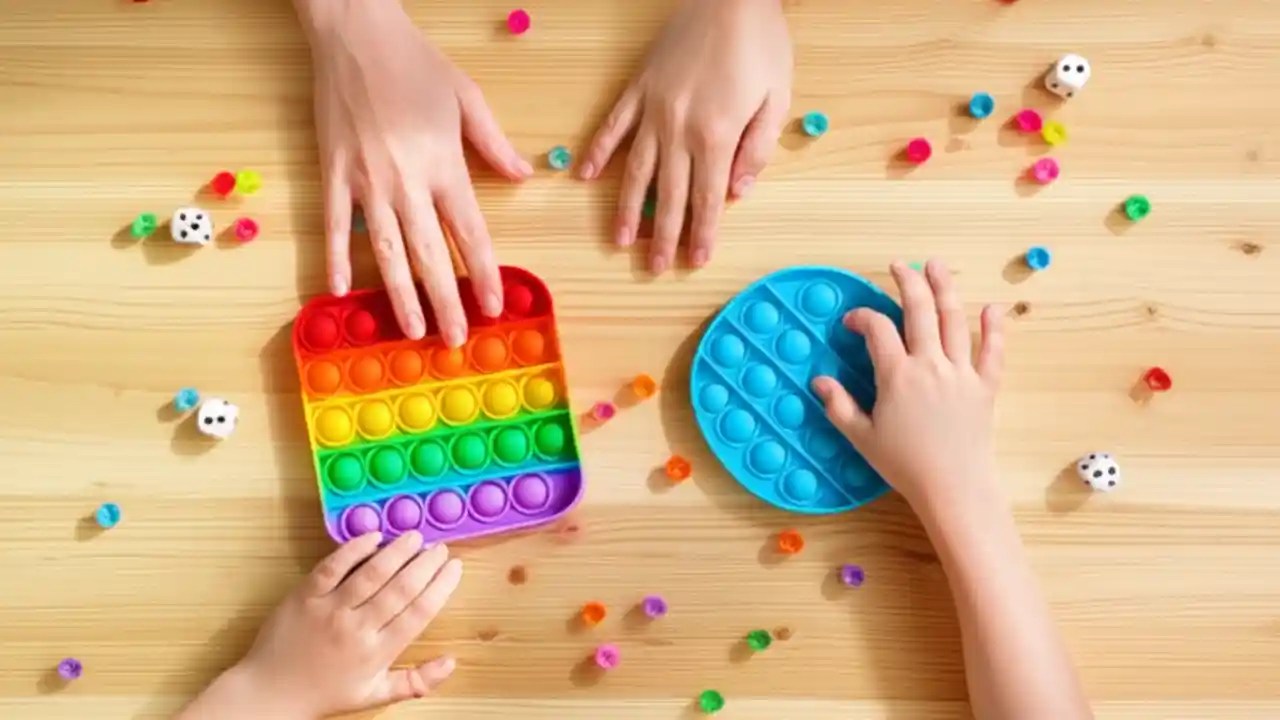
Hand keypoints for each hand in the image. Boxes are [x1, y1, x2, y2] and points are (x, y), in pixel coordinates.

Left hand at [179, 532, 463, 718]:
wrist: (270, 693)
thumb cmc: (325, 693)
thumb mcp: (374, 694)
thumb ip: (416, 681)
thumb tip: (452, 663)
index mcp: (378, 653)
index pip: (419, 613)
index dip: (441, 587)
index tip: (454, 567)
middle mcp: (357, 629)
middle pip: (400, 589)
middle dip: (425, 564)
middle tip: (439, 548)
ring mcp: (329, 610)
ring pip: (371, 574)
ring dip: (397, 552)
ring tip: (414, 536)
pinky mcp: (305, 596)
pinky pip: (332, 567)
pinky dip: (354, 549)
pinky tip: (374, 536)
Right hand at [299, 0, 531, 344]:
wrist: (355, 33)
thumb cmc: (415, 63)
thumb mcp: (467, 98)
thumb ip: (494, 144)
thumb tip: (522, 178)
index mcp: (444, 165)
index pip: (470, 233)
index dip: (484, 274)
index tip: (494, 307)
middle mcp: (407, 182)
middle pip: (430, 255)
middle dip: (445, 302)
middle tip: (455, 340)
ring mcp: (365, 181)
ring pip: (385, 251)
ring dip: (399, 296)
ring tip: (409, 332)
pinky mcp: (332, 174)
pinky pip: (332, 226)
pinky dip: (334, 259)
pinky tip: (339, 290)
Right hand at [579, 0, 791, 272]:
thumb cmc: (761, 44)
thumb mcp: (776, 98)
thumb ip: (756, 149)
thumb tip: (737, 192)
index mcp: (716, 134)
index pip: (708, 197)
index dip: (702, 231)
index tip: (695, 261)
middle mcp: (679, 128)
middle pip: (668, 193)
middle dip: (663, 234)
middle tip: (655, 267)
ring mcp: (653, 108)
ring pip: (636, 169)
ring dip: (626, 207)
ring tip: (620, 239)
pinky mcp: (637, 88)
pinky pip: (613, 127)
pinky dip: (598, 153)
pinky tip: (585, 178)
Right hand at [812, 261, 1004, 506]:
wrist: (954, 487)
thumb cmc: (905, 465)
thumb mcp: (862, 437)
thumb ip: (839, 406)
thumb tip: (819, 382)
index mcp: (897, 375)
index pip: (877, 330)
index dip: (861, 317)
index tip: (852, 322)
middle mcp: (930, 364)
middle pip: (919, 310)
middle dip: (907, 281)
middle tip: (899, 265)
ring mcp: (961, 372)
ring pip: (954, 320)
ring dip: (945, 288)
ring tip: (937, 265)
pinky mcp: (985, 386)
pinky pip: (993, 351)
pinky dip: (994, 328)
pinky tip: (992, 308)